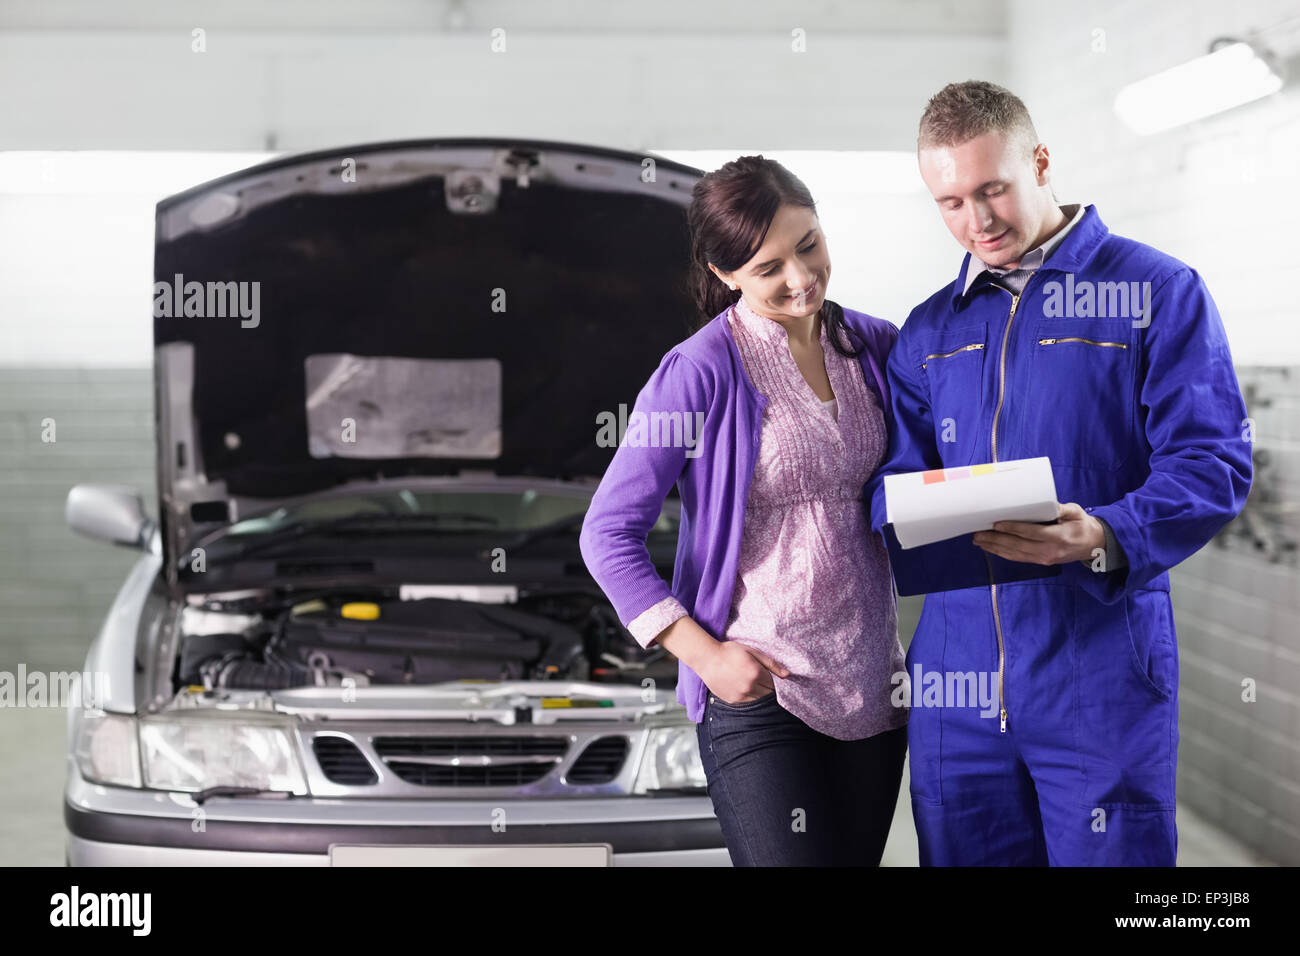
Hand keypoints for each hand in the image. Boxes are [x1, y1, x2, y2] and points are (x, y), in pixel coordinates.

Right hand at [700, 640, 788, 704]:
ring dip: (759, 694)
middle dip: (768, 688)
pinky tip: (742, 686)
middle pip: (769, 694)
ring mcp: (741, 695)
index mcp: (756, 673)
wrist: (707, 658)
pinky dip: (749, 697)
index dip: (773, 680)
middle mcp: (750, 686)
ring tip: (750, 683)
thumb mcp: (751, 651)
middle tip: (760, 679)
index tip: (768, 676)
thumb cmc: (729, 651)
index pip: (774, 683)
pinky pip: (748, 703)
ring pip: (759, 700)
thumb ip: (770, 663)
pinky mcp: (733, 701)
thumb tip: (787, 675)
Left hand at [972, 501, 1105, 565]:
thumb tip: (1046, 502)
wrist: (1094, 545)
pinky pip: (1018, 558)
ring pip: (1015, 554)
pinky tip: (990, 548)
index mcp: (1059, 537)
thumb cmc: (1082, 525)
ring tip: (978, 540)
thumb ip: (1061, 509)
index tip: (997, 523)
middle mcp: (1049, 551)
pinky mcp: (1040, 561)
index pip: (1031, 533)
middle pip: (1018, 545)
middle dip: (996, 539)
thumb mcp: (1076, 512)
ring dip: (995, 548)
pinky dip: (1002, 553)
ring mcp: (1044, 558)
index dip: (1013, 529)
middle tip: (978, 533)